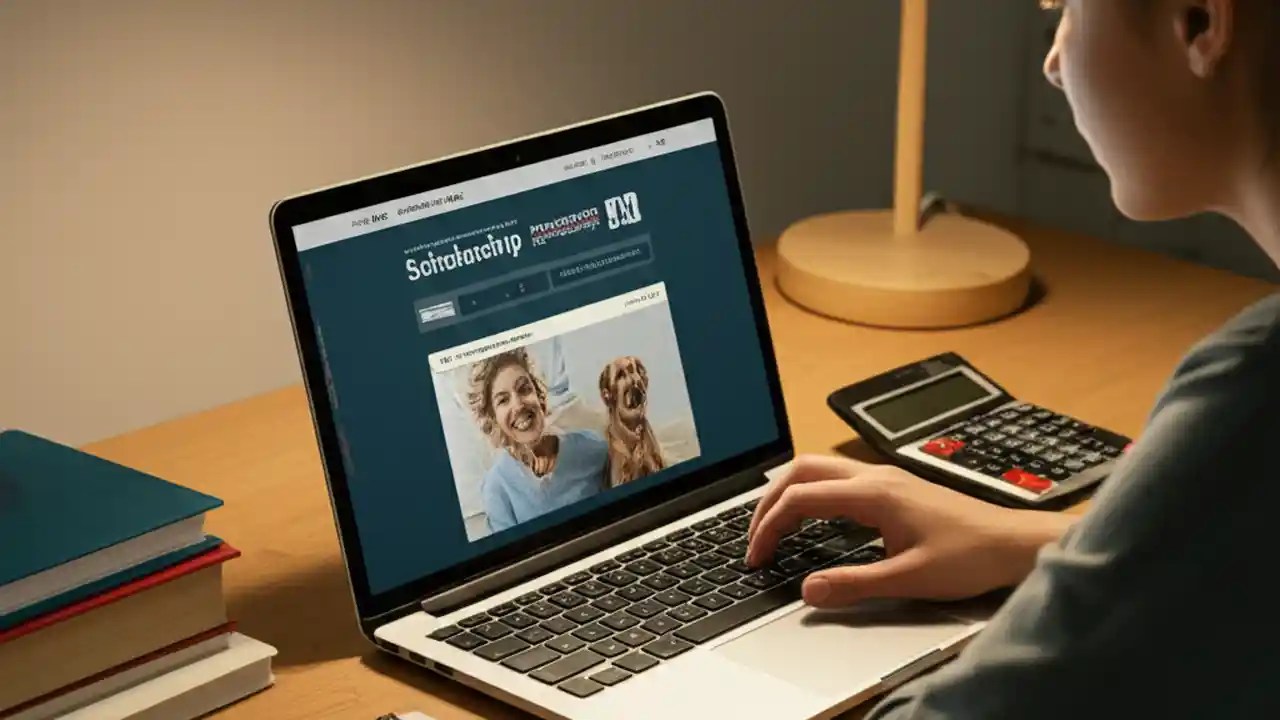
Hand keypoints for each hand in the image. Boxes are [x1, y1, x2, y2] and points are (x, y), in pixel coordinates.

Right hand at [746, 454, 1074, 608]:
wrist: (1013, 544)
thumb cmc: (971, 556)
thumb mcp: (908, 578)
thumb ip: (854, 584)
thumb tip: (810, 590)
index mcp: (873, 494)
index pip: (800, 497)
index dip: (769, 526)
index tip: (757, 555)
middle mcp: (875, 477)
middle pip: (802, 470)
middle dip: (769, 501)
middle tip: (755, 538)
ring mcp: (885, 479)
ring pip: (819, 469)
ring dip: (789, 494)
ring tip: (774, 528)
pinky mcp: (894, 488)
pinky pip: (838, 479)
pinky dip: (811, 495)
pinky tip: (813, 522)